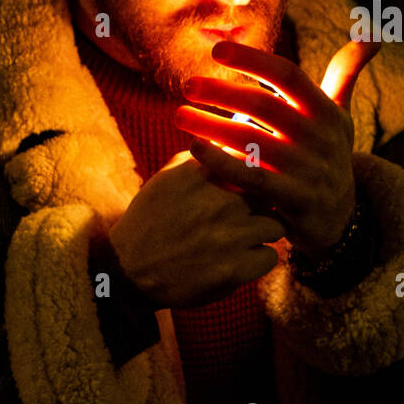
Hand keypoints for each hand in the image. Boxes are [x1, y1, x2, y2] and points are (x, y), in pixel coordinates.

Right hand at [105, 151, 286, 308]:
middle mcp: (222, 201)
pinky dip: (258, 260)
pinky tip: (241, 259)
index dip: (258, 171)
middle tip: (250, 211)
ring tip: (245, 237)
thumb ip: (202, 156)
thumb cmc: (151, 218)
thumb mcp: (169, 177)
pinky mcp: (233, 270)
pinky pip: (269, 258)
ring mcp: (230, 236)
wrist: (127, 268)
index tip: (252, 181)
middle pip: (270, 192)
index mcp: (206, 174)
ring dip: (264, 231)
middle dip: (264, 200)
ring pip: (276, 224)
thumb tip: (232, 133)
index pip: (253, 159)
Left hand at [172, 38, 380, 260]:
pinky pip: (251, 179)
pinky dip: (221, 163)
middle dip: (222, 92)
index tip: (216, 50)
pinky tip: (194, 150)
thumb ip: (346, 74)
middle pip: (263, 105)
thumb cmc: (328, 156)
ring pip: (252, 141)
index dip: (252, 60)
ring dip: (211, 125)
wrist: (338, 219)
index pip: (287, 74)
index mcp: (325, 110)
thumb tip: (373, 33)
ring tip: (180, 115)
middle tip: (187, 85)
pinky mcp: (294, 201)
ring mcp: (307, 170)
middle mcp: (319, 137)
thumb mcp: (340, 115)